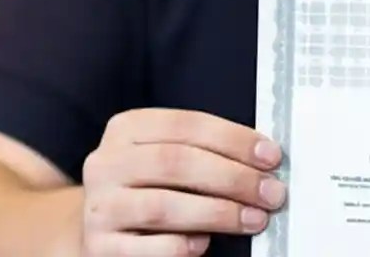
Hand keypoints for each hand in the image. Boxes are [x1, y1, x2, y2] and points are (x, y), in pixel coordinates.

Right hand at [80, 108, 286, 255]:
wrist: (98, 228)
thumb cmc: (149, 187)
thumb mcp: (165, 156)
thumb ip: (204, 152)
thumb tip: (264, 161)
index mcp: (126, 129)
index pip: (185, 125)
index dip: (233, 139)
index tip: (271, 156)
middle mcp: (106, 163)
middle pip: (176, 162)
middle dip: (233, 177)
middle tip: (271, 193)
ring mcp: (100, 206)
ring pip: (163, 206)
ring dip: (218, 213)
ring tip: (254, 219)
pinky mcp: (100, 246)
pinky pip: (148, 248)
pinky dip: (183, 246)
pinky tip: (205, 244)